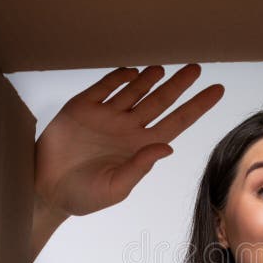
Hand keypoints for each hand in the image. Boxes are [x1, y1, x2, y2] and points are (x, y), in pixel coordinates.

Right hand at [34, 64, 223, 216]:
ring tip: (164, 67)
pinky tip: (132, 72)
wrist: (46, 190)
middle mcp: (127, 128)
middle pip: (160, 101)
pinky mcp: (82, 107)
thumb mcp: (116, 187)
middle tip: (197, 67)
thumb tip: (167, 147)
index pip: (176, 122)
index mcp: (140, 147)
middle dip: (179, 85)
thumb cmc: (83, 196)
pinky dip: (118, 77)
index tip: (216, 91)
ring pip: (135, 90)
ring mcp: (106, 116)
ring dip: (150, 77)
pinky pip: (104, 87)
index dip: (197, 107)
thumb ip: (140, 166)